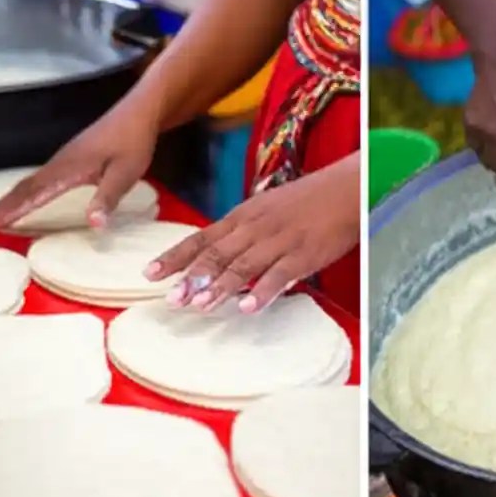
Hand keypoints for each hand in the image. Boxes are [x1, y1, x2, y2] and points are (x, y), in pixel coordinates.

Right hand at [0, 104, 157, 230]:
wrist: (139, 112)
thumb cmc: (134, 141)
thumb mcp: (126, 173)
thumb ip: (107, 198)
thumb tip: (93, 225)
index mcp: (69, 168)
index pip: (33, 193)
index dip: (10, 210)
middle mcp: (60, 162)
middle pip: (24, 187)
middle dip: (2, 206)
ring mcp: (64, 159)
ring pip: (30, 181)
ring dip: (10, 199)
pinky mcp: (70, 158)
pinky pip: (40, 178)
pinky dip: (26, 191)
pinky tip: (25, 198)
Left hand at [145, 154, 359, 312]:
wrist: (346, 188)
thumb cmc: (303, 203)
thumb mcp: (263, 212)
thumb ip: (238, 236)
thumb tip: (211, 262)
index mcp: (241, 218)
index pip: (200, 238)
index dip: (174, 257)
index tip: (149, 275)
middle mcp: (254, 228)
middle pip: (217, 254)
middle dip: (192, 277)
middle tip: (171, 300)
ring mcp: (279, 241)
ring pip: (243, 265)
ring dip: (220, 286)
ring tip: (200, 306)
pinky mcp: (303, 254)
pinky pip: (280, 274)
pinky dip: (263, 291)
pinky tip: (248, 308)